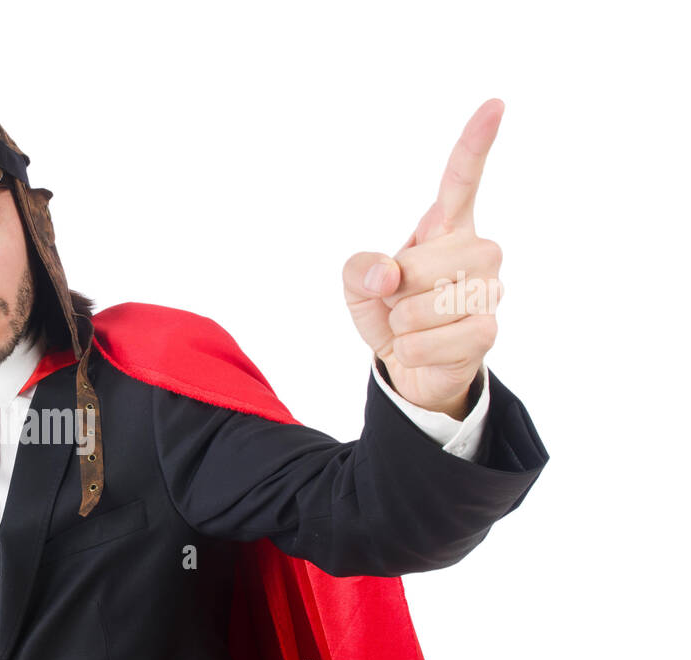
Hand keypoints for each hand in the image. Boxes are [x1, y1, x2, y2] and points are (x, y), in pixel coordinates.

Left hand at [344, 99, 505, 418]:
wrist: (407, 365)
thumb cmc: (387, 312)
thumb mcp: (357, 285)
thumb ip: (358, 268)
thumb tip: (386, 274)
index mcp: (444, 228)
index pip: (462, 180)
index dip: (475, 144)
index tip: (494, 104)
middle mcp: (476, 251)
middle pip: (437, 256)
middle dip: (403, 284)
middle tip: (397, 300)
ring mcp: (489, 290)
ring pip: (439, 300)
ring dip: (405, 320)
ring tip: (409, 324)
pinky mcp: (488, 329)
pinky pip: (444, 337)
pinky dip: (414, 348)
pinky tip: (418, 347)